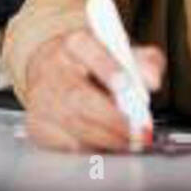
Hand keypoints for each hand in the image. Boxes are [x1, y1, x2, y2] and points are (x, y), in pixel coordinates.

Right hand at [21, 28, 164, 151]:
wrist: (55, 69)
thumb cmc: (96, 62)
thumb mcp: (125, 53)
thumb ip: (145, 61)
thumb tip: (152, 80)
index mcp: (76, 43)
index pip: (90, 51)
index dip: (109, 69)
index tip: (129, 86)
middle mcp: (54, 68)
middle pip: (80, 97)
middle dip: (114, 119)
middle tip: (140, 131)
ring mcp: (42, 98)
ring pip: (75, 125)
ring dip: (109, 138)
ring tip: (132, 141)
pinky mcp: (38, 124)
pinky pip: (67, 144)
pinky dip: (93, 148)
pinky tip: (108, 144)